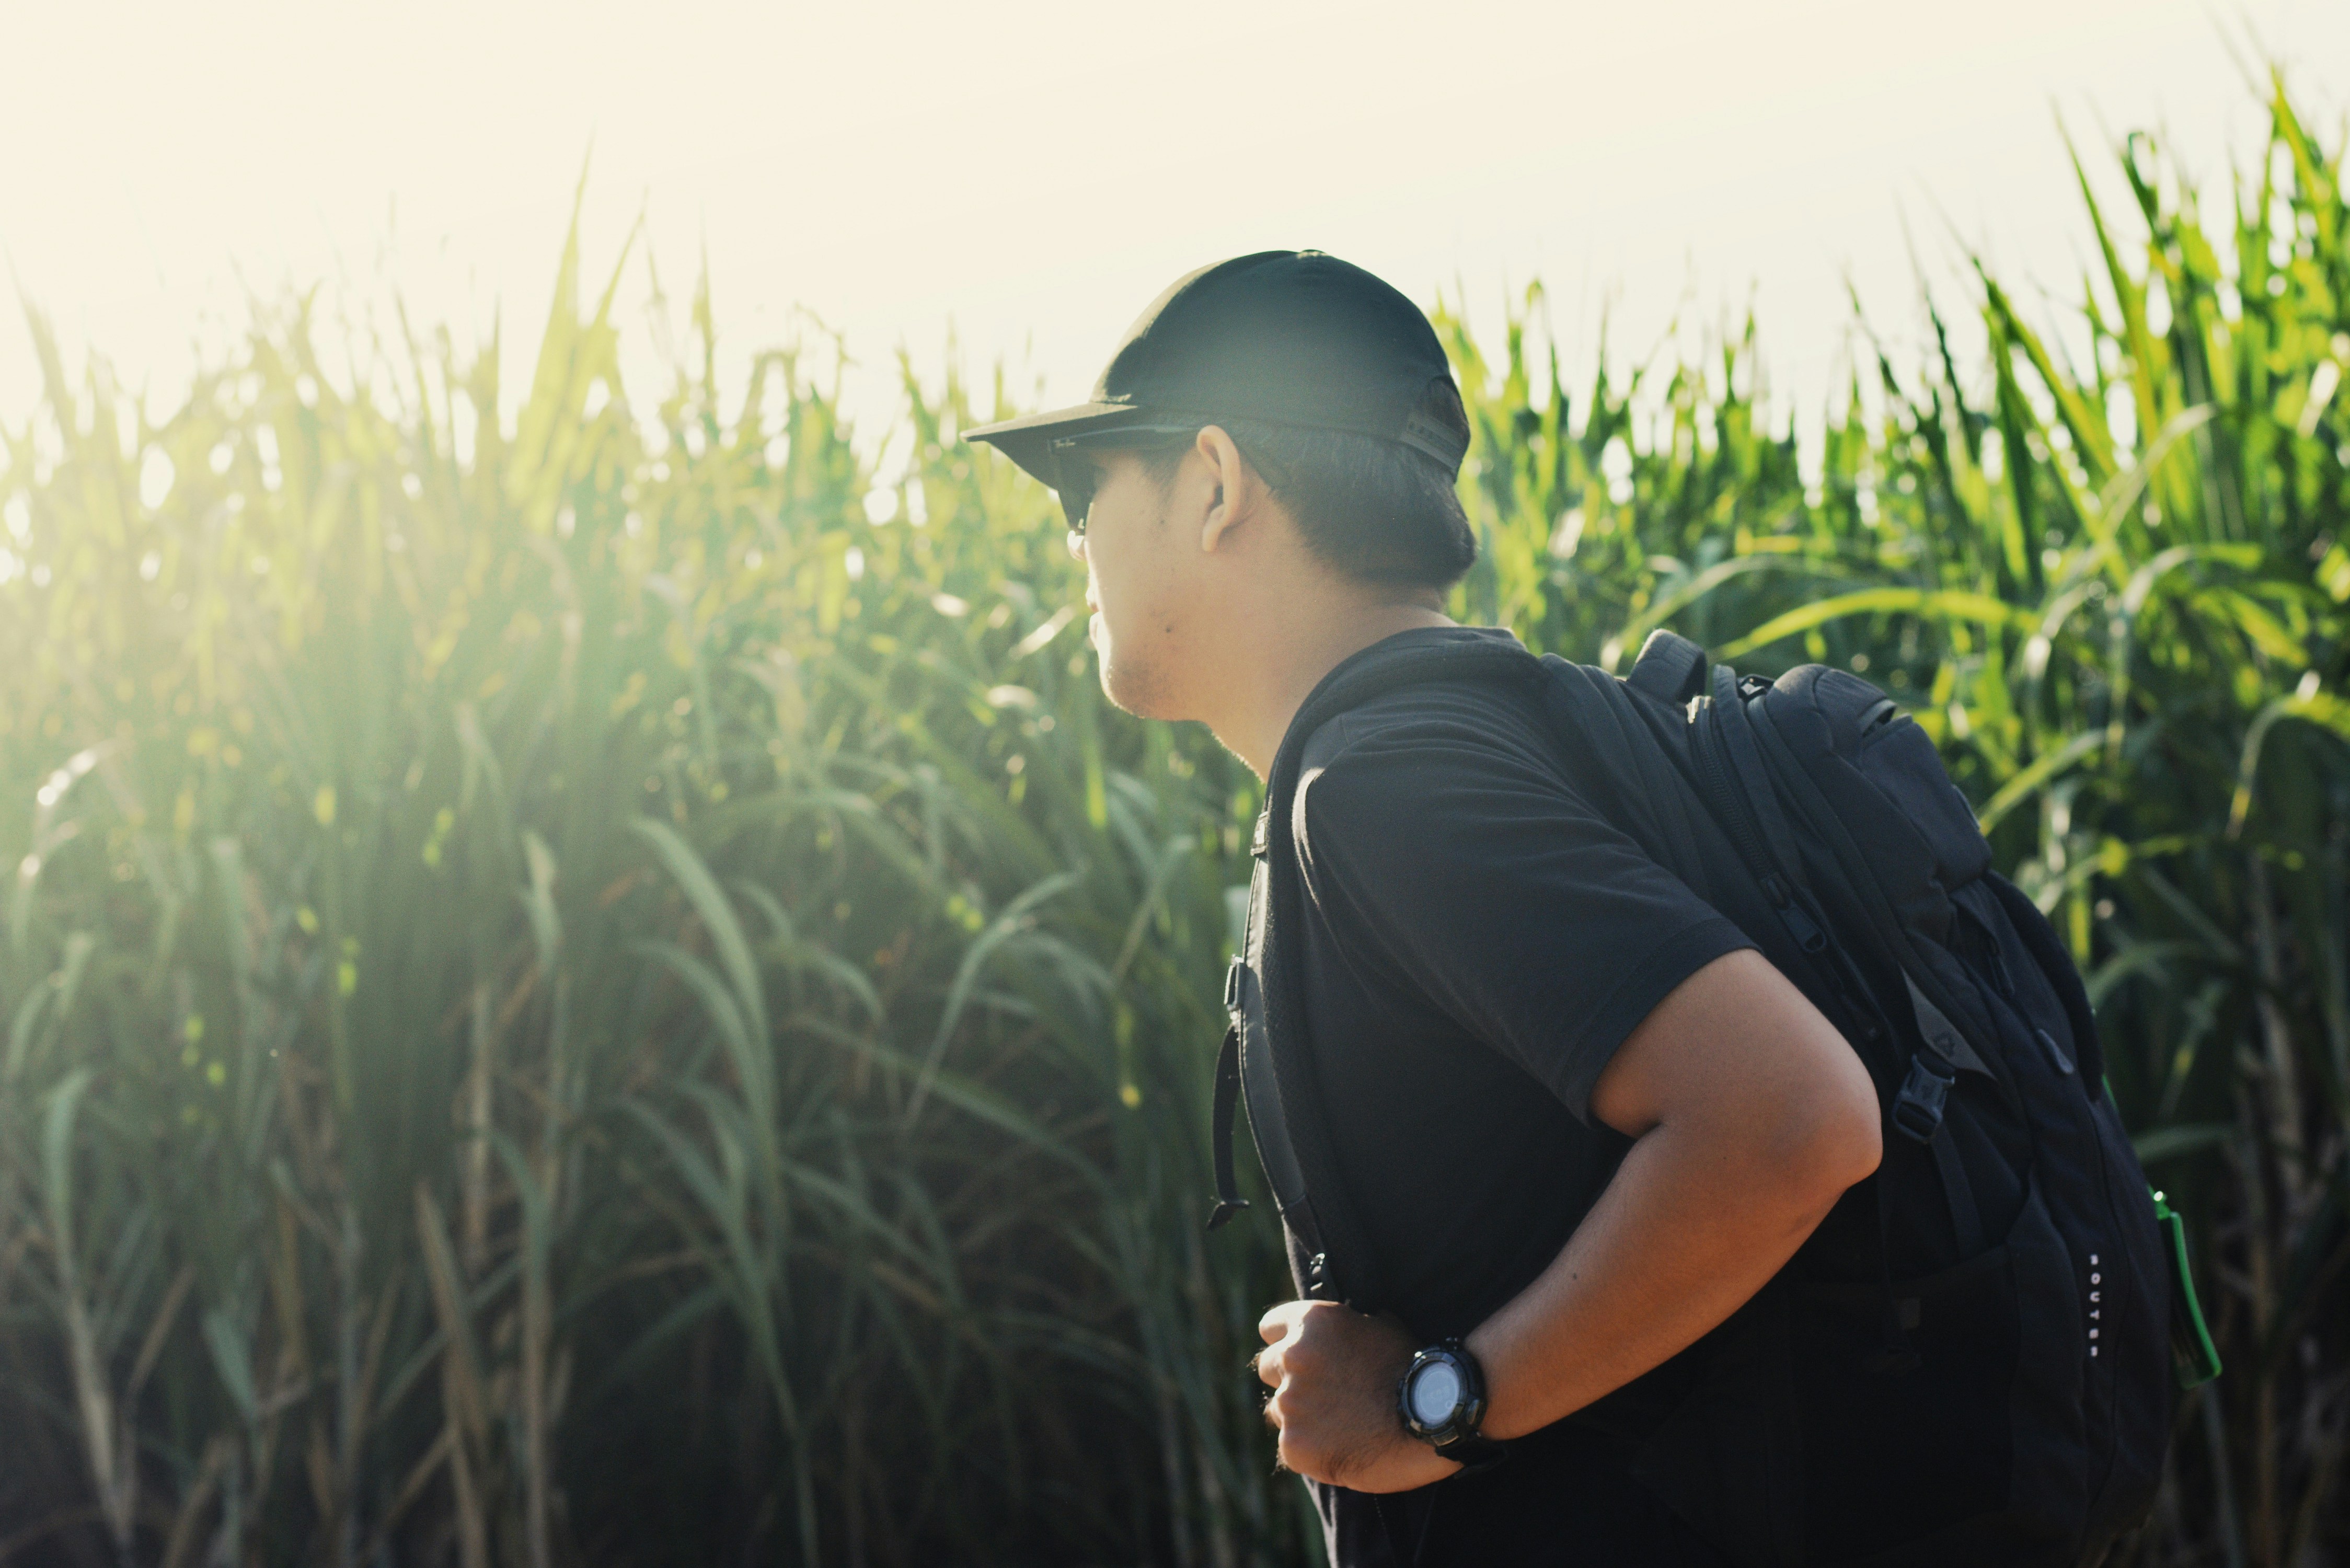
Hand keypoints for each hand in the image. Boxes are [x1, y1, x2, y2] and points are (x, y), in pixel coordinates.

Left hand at [1254, 1300, 1459, 1492]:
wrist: (1433, 1419)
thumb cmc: (1412, 1370)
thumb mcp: (1379, 1325)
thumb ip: (1342, 1327)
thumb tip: (1332, 1328)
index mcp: (1310, 1322)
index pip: (1270, 1328)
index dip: (1285, 1340)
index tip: (1302, 1355)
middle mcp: (1292, 1358)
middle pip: (1268, 1367)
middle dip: (1291, 1378)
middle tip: (1326, 1393)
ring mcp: (1290, 1403)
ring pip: (1279, 1409)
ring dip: (1302, 1416)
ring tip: (1342, 1424)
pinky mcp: (1294, 1445)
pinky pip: (1291, 1446)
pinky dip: (1312, 1449)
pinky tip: (1343, 1447)